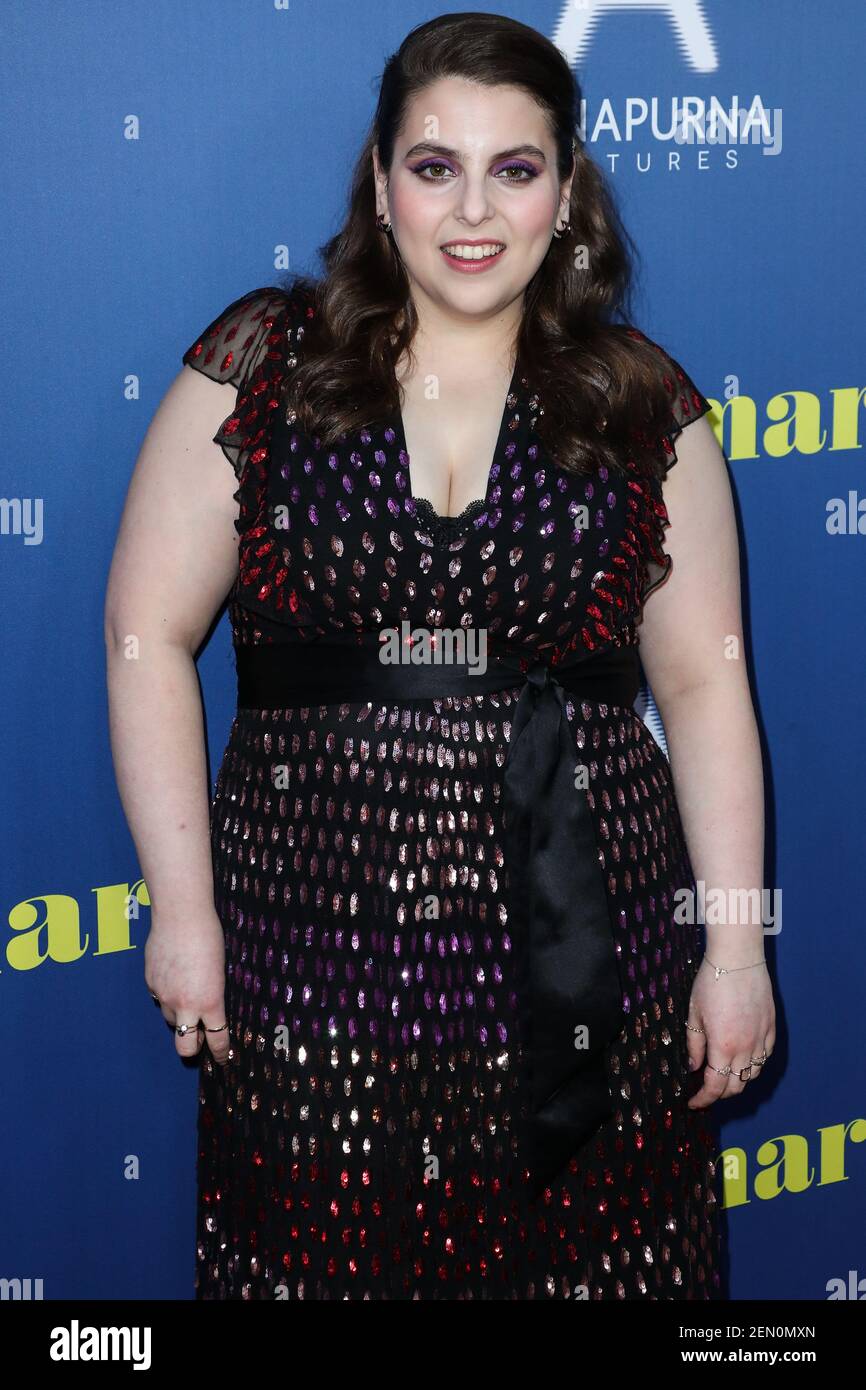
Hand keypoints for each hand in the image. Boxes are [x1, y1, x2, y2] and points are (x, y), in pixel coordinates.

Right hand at [144, 908, 230, 1065]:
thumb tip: (211, 1006)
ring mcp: (164, 996)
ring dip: (179, 1017)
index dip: (221, 1053)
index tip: (224, 1058)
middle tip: (199, 1041)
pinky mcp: (150, 984)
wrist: (181, 916)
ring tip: (187, 998)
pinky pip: (159, 998)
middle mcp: (185, 1005)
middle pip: (185, 1046)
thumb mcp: (221, 970)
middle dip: (192, 1049)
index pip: (217, 1039)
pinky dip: (166, 995)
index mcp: (210, 1002)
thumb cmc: (209, 937)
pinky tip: (173, 977)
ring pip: (170, 1021)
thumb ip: (213, 993)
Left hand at [685, 957, 775, 1107]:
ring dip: (738, 1082)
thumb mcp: (694, 1014)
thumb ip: (695, 1045)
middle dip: (720, 1095)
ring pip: (753, 1074)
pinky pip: (765, 1056)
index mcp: (722, 1047)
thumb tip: (693, 1067)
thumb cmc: (711, 982)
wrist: (738, 959)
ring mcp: (761, 1039)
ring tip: (724, 1079)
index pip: (715, 1086)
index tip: (694, 1103)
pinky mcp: (771, 1028)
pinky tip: (743, 1062)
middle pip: (736, 1086)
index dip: (703, 1099)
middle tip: (706, 1093)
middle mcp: (745, 1048)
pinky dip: (754, 1066)